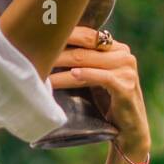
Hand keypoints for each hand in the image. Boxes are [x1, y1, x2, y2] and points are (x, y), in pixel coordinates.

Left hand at [48, 27, 150, 160]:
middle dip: (57, 49)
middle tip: (35, 51)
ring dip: (62, 65)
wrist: (128, 130)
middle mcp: (124, 54)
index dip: (64, 33)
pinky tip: (72, 74)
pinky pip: (102, 77)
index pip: (86, 35)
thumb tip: (49, 50)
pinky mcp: (126, 86)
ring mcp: (127, 70)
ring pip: (87, 61)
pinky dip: (86, 75)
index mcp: (116, 48)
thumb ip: (82, 62)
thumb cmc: (106, 103)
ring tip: (42, 67)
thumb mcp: (94, 77)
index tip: (41, 33)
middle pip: (83, 47)